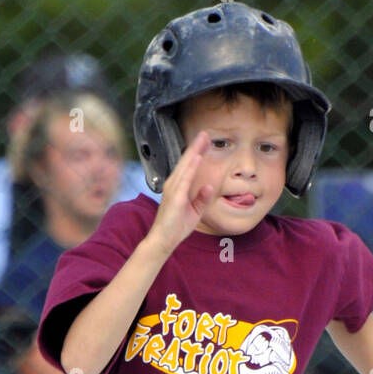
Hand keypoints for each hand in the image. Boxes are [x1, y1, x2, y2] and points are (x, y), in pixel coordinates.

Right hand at [146, 130, 215, 256]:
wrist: (163, 239)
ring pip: (185, 165)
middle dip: (196, 146)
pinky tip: (197, 157)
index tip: (205, 142)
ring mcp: (173, 189)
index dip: (196, 152)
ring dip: (194, 151)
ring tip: (203, 139)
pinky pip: (185, 178)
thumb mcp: (195, 212)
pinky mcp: (175, 196)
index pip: (188, 166)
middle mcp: (173, 184)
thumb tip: (209, 186)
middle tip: (205, 133)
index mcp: (178, 187)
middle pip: (186, 161)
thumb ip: (202, 199)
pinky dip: (191, 167)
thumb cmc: (176, 227)